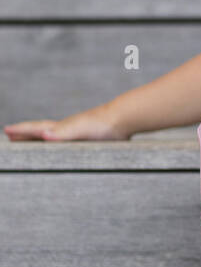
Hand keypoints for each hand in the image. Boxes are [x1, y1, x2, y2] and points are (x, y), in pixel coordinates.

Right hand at [3, 104, 130, 141]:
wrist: (123, 119)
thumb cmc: (102, 124)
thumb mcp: (79, 130)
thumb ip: (63, 133)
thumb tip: (45, 137)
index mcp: (61, 128)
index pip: (36, 129)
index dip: (21, 130)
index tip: (7, 130)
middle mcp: (67, 129)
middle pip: (41, 130)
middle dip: (26, 134)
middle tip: (11, 136)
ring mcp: (77, 132)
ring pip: (53, 135)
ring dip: (41, 138)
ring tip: (33, 142)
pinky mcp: (88, 138)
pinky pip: (67, 141)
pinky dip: (58, 144)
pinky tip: (64, 147)